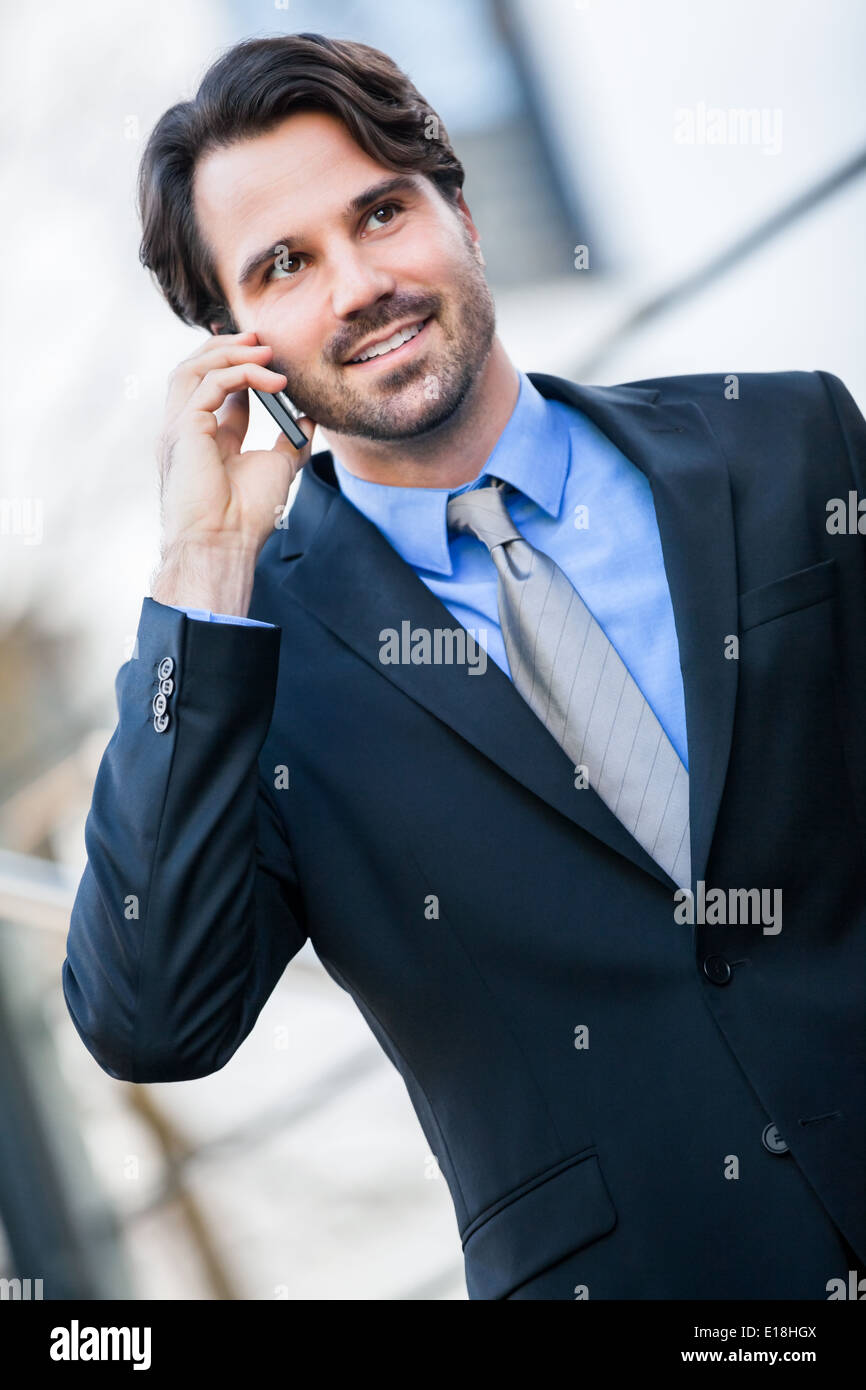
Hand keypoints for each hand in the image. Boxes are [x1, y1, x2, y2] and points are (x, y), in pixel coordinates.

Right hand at [156, 329, 314, 559]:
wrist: (226, 543)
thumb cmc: (246, 516)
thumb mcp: (278, 466)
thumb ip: (290, 439)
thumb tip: (309, 416)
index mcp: (204, 438)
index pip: (215, 388)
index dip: (240, 366)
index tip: (271, 355)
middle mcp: (186, 429)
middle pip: (195, 369)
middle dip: (228, 347)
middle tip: (263, 338)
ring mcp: (180, 427)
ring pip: (194, 367)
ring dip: (231, 351)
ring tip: (267, 351)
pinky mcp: (183, 428)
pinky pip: (211, 383)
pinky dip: (243, 374)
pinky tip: (273, 381)